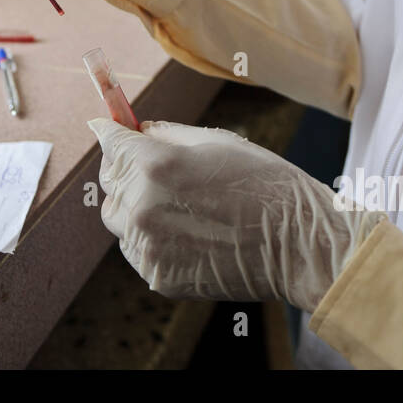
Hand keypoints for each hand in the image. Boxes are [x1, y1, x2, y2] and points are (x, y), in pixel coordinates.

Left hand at [89, 118, 385, 311]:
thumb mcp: (215, 141)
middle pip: (109, 182)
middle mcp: (142, 206)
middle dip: (124, 170)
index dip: (109, 133)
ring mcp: (147, 245)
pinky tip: (186, 233)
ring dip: (135, 207)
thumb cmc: (263, 182)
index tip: (106, 127)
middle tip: (151, 168)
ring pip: (118, 219)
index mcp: (155, 165)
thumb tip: (136, 130)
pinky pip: (137, 250)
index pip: (110, 144)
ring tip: (178, 205)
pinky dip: (150, 239)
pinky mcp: (157, 275)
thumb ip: (165, 134)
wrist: (297, 243)